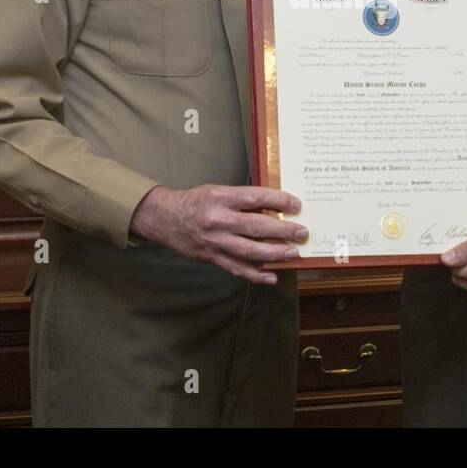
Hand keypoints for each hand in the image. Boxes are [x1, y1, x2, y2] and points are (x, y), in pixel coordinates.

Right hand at [130, 184, 307, 283]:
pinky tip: (272, 276)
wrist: (164, 218)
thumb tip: (273, 208)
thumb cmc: (195, 202)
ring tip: (293, 253)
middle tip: (302, 232)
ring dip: (275, 253)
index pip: (256, 197)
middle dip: (283, 230)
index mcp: (221, 197)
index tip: (296, 205)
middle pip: (257, 226)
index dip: (279, 201)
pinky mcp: (213, 257)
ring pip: (250, 250)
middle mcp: (219, 219)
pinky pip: (237, 268)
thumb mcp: (218, 191)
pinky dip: (256, 275)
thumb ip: (242, 199)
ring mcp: (216, 241)